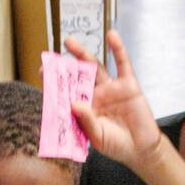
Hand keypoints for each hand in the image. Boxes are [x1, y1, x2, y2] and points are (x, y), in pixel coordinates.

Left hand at [64, 30, 161, 170]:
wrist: (141, 149)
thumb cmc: (117, 146)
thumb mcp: (98, 137)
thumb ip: (87, 121)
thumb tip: (74, 103)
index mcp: (85, 108)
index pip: (67, 92)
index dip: (56, 82)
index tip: (42, 72)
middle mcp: (96, 95)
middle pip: (78, 76)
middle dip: (66, 65)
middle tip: (53, 54)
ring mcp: (111, 88)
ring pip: (95, 67)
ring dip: (83, 53)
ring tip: (69, 42)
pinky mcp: (128, 84)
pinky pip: (122, 64)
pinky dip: (118, 49)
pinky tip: (111, 36)